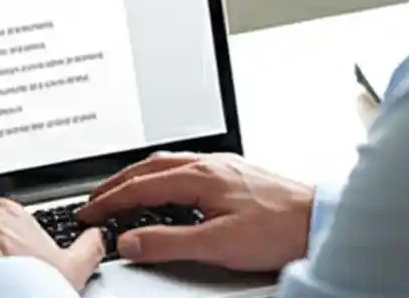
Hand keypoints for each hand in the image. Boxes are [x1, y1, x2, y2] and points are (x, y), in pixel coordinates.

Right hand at [78, 152, 313, 270]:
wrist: (318, 220)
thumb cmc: (277, 230)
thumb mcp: (216, 244)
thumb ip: (168, 243)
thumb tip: (130, 241)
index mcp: (199, 176)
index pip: (140, 187)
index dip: (109, 202)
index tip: (89, 213)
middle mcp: (209, 163)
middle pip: (148, 167)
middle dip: (116, 183)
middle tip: (96, 200)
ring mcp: (222, 165)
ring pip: (167, 163)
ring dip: (138, 176)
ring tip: (122, 191)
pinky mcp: (235, 172)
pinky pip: (186, 165)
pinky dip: (162, 175)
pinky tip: (167, 187)